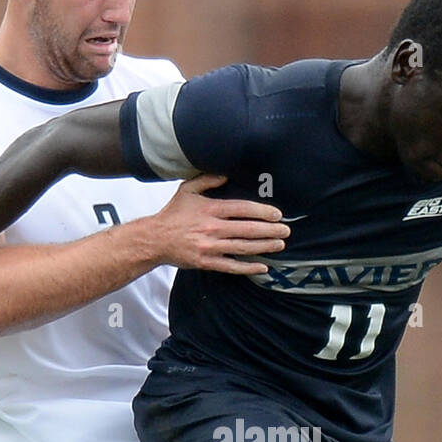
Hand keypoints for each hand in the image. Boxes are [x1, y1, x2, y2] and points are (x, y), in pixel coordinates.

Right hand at [152, 175, 288, 272]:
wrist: (155, 239)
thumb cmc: (173, 214)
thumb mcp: (187, 190)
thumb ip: (207, 180)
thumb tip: (226, 173)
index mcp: (210, 209)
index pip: (242, 209)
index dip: (262, 212)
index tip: (277, 214)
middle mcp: (212, 228)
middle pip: (247, 229)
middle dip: (270, 230)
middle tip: (286, 231)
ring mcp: (210, 247)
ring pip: (243, 247)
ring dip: (264, 247)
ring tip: (280, 245)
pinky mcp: (206, 262)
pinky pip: (231, 266)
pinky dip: (248, 268)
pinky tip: (262, 267)